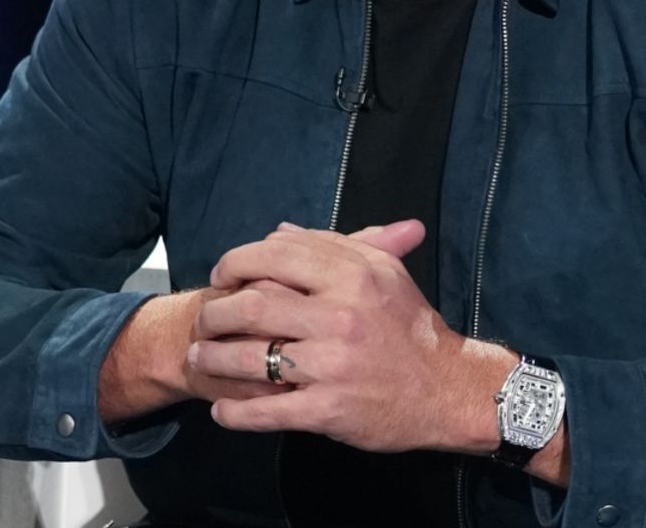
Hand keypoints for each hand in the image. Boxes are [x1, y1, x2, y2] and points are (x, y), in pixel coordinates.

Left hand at [99, 223, 419, 424]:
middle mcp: (340, 315)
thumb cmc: (411, 326)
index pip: (277, 256)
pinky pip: (267, 410)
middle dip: (216, 312)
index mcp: (352, 275)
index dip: (237, 262)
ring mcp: (332, 364)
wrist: (446, 388)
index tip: (222, 275)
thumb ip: (334, 246)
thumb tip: (279, 232)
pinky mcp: (328, 408)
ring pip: (252, 357)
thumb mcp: (383, 272)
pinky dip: (236, 412)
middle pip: (254, 304)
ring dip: (214, 358)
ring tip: (200, 357)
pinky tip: (222, 410)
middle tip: (204, 319)